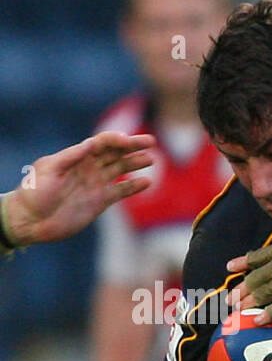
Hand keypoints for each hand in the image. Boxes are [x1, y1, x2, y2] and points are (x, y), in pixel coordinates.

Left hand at [2, 132, 155, 246]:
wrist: (31, 220)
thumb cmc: (34, 192)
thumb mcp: (49, 169)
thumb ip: (70, 156)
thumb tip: (90, 145)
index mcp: (76, 156)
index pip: (101, 143)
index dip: (116, 140)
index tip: (128, 141)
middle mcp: (88, 167)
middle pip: (115, 153)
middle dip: (132, 146)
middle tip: (150, 141)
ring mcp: (95, 184)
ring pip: (121, 169)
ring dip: (135, 163)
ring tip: (150, 159)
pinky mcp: (100, 202)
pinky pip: (121, 191)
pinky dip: (134, 187)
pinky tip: (146, 182)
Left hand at [227, 231, 271, 320]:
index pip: (256, 257)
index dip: (242, 263)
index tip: (230, 268)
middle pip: (255, 278)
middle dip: (241, 290)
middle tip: (230, 300)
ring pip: (263, 292)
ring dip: (249, 302)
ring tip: (238, 310)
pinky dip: (269, 314)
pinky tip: (258, 321)